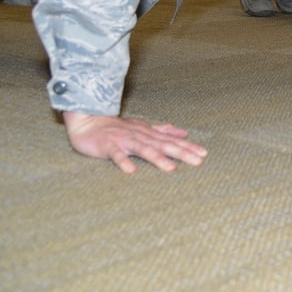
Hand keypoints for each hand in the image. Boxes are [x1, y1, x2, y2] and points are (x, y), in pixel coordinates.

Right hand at [63, 111, 206, 173]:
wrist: (88, 121)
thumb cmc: (117, 127)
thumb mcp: (143, 127)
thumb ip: (163, 130)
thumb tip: (184, 133)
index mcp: (149, 133)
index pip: (171, 141)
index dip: (188, 147)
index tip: (204, 154)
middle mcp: (140, 136)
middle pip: (163, 145)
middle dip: (181, 153)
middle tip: (197, 161)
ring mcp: (124, 140)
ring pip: (143, 149)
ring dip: (157, 158)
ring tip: (171, 168)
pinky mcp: (108, 146)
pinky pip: (116, 154)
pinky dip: (123, 161)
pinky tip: (131, 170)